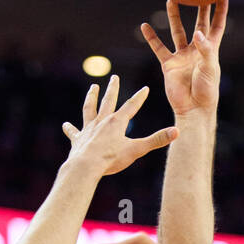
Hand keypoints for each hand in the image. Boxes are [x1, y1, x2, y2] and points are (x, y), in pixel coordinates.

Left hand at [62, 74, 176, 174]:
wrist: (86, 167)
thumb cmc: (111, 159)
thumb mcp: (137, 150)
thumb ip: (157, 140)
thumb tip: (177, 132)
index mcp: (117, 122)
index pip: (131, 106)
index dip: (139, 97)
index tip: (145, 88)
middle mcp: (102, 121)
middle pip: (108, 101)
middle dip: (112, 89)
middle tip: (114, 77)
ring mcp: (89, 129)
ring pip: (90, 109)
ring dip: (91, 98)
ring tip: (92, 88)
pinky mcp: (78, 139)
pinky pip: (73, 132)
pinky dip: (70, 129)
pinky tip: (66, 125)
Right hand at [140, 0, 227, 116]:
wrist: (193, 109)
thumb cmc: (207, 90)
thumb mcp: (210, 68)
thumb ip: (205, 50)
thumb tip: (198, 33)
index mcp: (211, 49)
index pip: (217, 25)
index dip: (220, 10)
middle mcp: (196, 50)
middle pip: (198, 23)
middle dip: (199, 7)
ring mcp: (182, 56)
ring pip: (177, 31)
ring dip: (174, 16)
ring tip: (171, 0)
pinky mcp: (169, 64)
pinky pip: (158, 48)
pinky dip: (151, 38)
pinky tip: (144, 26)